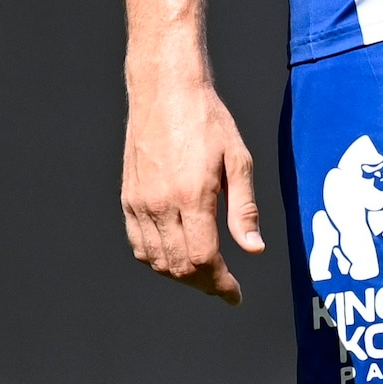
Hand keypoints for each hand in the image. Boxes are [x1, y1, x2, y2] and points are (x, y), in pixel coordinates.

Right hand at [121, 66, 265, 301]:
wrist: (165, 89)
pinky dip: (156, 260)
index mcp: (192, 196)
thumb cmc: (206, 119)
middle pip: (179, 267)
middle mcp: (161, 204)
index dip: (221, 284)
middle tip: (224, 286)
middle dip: (204, 285)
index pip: (204, 260)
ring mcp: (140, 203)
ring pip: (156, 261)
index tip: (235, 294)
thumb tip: (254, 249)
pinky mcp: (128, 198)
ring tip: (204, 275)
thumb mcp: (238, 159)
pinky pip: (138, 244)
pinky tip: (174, 256)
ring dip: (180, 275)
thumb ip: (244, 209)